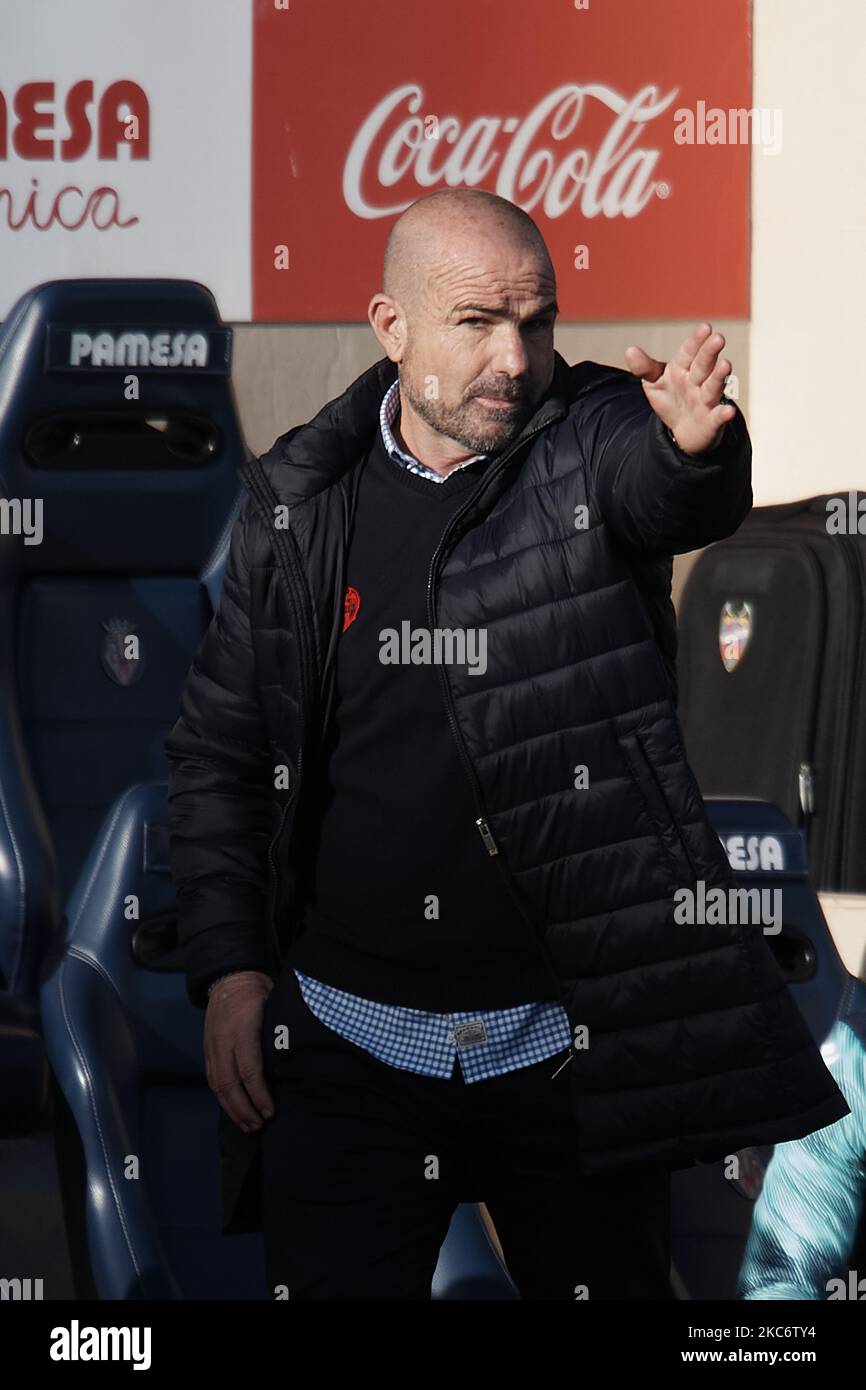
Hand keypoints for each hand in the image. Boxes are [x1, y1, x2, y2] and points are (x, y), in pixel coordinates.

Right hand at [204, 969, 274, 1131]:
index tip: (270, 1110)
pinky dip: (223, 1099)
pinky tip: (234, 1111)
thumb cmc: (258, 993)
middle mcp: (223, 1040)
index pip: (249, 1069)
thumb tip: (295, 1062)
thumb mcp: (274, 1005)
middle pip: (229, 1083)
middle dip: (244, 1109)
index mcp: (243, 1028)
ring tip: (248, 1126)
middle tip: (260, 1125)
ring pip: (218, 1085)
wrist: (229, 979)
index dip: (259, 1094)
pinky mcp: (208, 1051)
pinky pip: (212, 1080)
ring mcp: (212, 1047)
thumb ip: (279, 1032)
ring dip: (232, 1109)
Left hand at [624, 321, 736, 456]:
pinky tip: (728, 411)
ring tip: (726, 365)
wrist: (683, 428)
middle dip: (709, 352)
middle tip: (718, 338)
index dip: (696, 340)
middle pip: (703, 365)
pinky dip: (723, 414)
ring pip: (713, 386)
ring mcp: (707, 399)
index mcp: (683, 367)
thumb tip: (630, 350)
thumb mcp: (654, 381)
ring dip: (720, 376)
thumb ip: (645, 367)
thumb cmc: (670, 397)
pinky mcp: (712, 420)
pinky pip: (718, 417)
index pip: (689, 351)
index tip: (705, 327)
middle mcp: (698, 380)